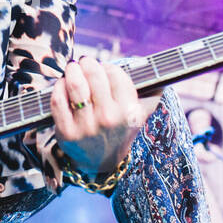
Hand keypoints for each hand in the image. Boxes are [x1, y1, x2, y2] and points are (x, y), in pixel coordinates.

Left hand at [51, 55, 158, 175]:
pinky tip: (62, 84)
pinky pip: (58, 101)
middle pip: (95, 76)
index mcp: (128, 112)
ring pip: (75, 85)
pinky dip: (58, 87)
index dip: (108, 66)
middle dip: (88, 63)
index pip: (116, 75)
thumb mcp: (138, 116)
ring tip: (72, 67)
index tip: (104, 67)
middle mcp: (108, 119)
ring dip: (72, 70)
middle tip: (84, 61)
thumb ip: (151, 97)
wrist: (101, 162)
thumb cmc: (119, 130)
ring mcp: (86, 126)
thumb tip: (163, 82)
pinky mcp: (66, 133)